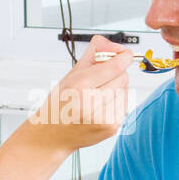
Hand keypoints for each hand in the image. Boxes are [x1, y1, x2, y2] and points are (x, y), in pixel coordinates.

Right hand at [29, 36, 132, 152]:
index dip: (122, 57)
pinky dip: (116, 101)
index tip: (125, 54)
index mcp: (78, 87)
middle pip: (122, 77)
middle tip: (100, 77)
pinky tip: (100, 106)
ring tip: (97, 95)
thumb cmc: (59, 104)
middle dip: (115, 73)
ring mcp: (102, 118)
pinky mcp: (111, 128)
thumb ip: (91, 55)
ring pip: (125, 90)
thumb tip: (111, 44)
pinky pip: (124, 104)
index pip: (114, 67)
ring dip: (116, 88)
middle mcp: (90, 104)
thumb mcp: (70, 75)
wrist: (52, 135)